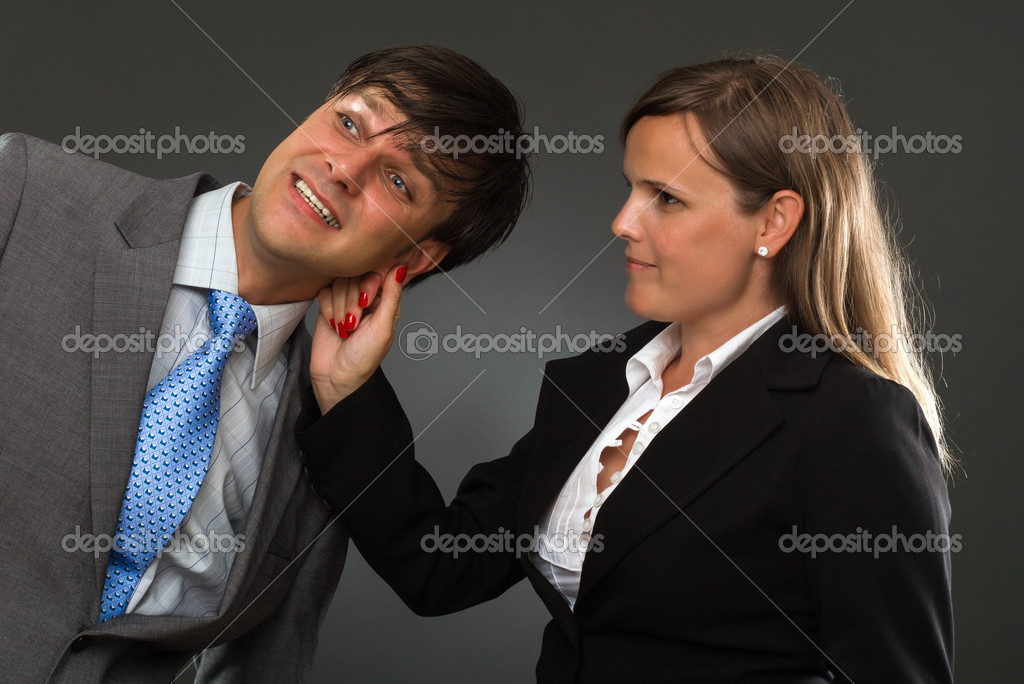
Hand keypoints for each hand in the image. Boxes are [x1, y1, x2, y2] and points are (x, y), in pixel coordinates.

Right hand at [309, 264, 406, 413]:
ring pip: (339, 282)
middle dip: (352, 300)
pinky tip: (333, 324)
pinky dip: (328, 308)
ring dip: (340, 307)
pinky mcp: (328, 305)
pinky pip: (325, 291)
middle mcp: (367, 298)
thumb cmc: (365, 357)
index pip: (379, 272)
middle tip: (354, 323)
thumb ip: (392, 295)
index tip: (366, 301)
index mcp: (386, 301)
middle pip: (356, 275)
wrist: (336, 376)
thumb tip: (401, 268)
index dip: (369, 283)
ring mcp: (347, 300)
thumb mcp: (383, 327)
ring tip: (345, 328)